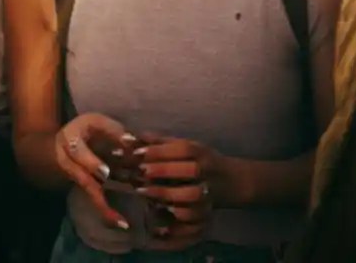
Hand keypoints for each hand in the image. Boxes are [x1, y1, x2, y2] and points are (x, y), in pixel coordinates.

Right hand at [55, 113, 133, 229]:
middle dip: (100, 196)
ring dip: (106, 207)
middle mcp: (69, 162)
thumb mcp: (96, 121)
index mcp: (70, 140)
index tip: (105, 173)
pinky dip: (107, 211)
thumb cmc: (85, 129)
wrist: (63, 142)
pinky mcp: (86, 185)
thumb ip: (113, 130)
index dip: (91, 163)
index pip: (78, 152)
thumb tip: (133, 141)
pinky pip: (95, 199)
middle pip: (83, 180)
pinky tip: (123, 223)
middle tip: (118, 203)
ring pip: (91, 192)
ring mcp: (76, 176)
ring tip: (122, 222)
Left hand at [133, 135, 222, 249]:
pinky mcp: (208, 212)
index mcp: (200, 152)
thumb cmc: (197, 160)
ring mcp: (210, 193)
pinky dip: (176, 216)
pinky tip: (158, 211)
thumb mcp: (182, 147)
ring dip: (167, 194)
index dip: (160, 151)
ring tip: (143, 192)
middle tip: (140, 171)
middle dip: (164, 170)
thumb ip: (156, 143)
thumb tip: (126, 138)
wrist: (229, 181)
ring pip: (193, 195)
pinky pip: (194, 218)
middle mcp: (207, 171)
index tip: (137, 152)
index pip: (183, 149)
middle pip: (192, 170)